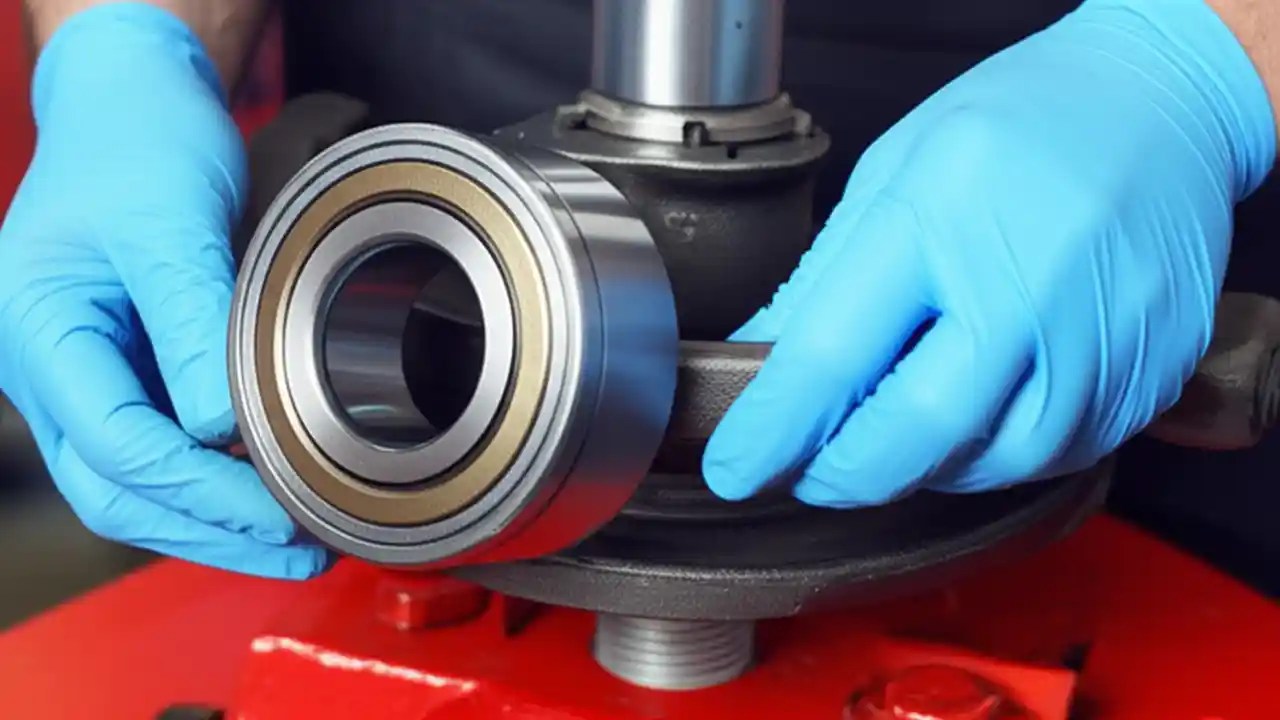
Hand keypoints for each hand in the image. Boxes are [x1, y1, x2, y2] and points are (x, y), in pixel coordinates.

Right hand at [0, 4, 325, 577]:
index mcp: (36, 329)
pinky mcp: (127, 372)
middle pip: (117, 488)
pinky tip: (269, 492)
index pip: (115, 444)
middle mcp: (49, 365)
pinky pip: (160, 448)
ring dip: (212, 521)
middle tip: (296, 546)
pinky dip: (212, 482)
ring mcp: (84, 374)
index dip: (200, 489)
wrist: (136, 106)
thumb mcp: (170, 223)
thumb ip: (190, 325)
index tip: (277, 507)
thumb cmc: (140, 145)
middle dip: (208, 529)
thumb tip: (217, 430)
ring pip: (135, 483)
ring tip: (295, 540)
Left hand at [703, 0, 1275, 506]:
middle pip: (917, 432)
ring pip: (993, 463)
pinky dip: (1000, 454)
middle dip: (844, 475)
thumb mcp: (892, 173)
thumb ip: (826, 280)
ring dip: (925, 470)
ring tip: (899, 433)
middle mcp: (1032, 277)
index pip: (833, 356)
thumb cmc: (1022, 122)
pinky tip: (978, 417)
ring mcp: (1104, 329)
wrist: (1159, 102)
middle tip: (810, 473)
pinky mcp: (1151, 369)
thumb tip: (765, 366)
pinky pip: (1062, 453)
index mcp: (942, 212)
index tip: (737, 467)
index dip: (773, 431)